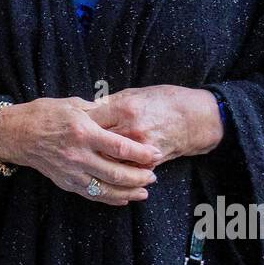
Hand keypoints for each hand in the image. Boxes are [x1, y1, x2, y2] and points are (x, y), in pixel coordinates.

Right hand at [0, 96, 159, 205]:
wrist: (17, 134)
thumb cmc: (45, 114)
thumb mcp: (73, 104)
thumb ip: (99, 112)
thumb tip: (120, 114)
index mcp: (83, 132)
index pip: (120, 147)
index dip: (141, 153)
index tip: (156, 154)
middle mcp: (78, 155)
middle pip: (117, 173)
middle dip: (139, 177)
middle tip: (153, 176)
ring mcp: (71, 172)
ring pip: (106, 189)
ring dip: (128, 193)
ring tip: (144, 192)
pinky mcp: (66, 182)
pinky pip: (92, 194)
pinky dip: (110, 199)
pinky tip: (123, 199)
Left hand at [78, 85, 222, 167]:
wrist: (196, 117)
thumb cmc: (165, 100)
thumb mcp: (136, 93)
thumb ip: (110, 102)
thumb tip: (88, 108)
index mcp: (124, 108)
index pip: (90, 119)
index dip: (76, 124)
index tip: (66, 127)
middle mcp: (131, 129)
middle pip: (95, 143)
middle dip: (82, 147)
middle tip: (69, 148)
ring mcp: (140, 148)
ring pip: (108, 160)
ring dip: (95, 162)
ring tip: (82, 161)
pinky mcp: (149, 163)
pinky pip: (125, 170)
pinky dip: (114, 171)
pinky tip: (103, 171)